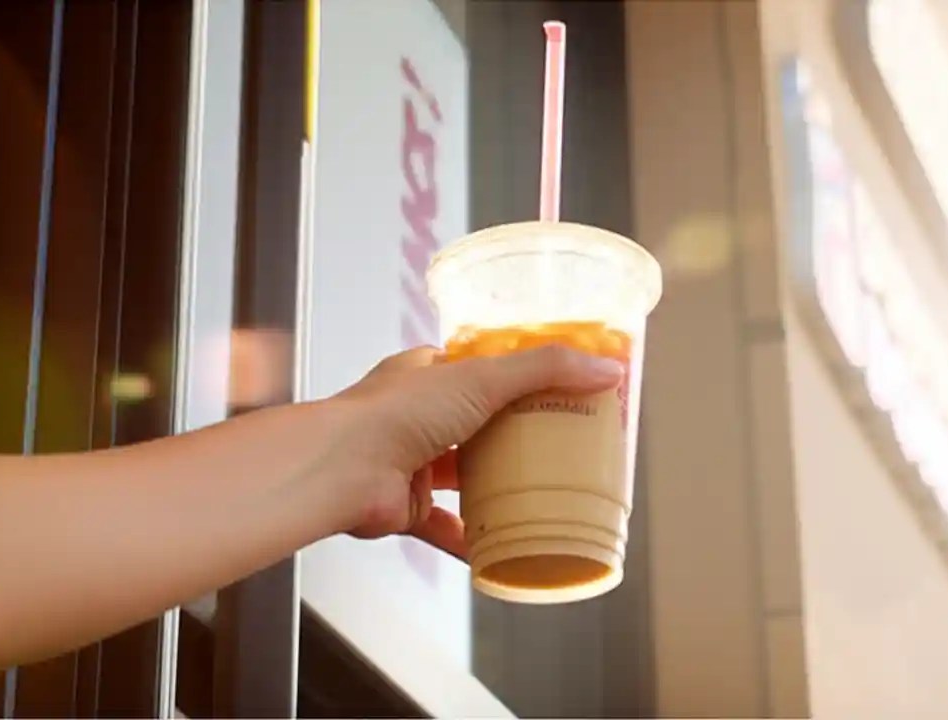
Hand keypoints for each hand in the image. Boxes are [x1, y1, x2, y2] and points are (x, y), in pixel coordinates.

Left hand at [319, 345, 624, 558]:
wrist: (342, 470)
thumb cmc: (395, 414)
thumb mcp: (482, 377)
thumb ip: (545, 370)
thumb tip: (605, 368)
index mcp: (427, 374)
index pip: (477, 368)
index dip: (514, 375)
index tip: (555, 388)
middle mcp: (416, 416)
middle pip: (476, 424)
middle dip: (512, 435)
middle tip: (559, 444)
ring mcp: (411, 462)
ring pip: (463, 475)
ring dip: (495, 486)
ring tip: (541, 493)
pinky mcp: (408, 507)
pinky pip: (446, 526)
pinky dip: (472, 538)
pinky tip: (502, 546)